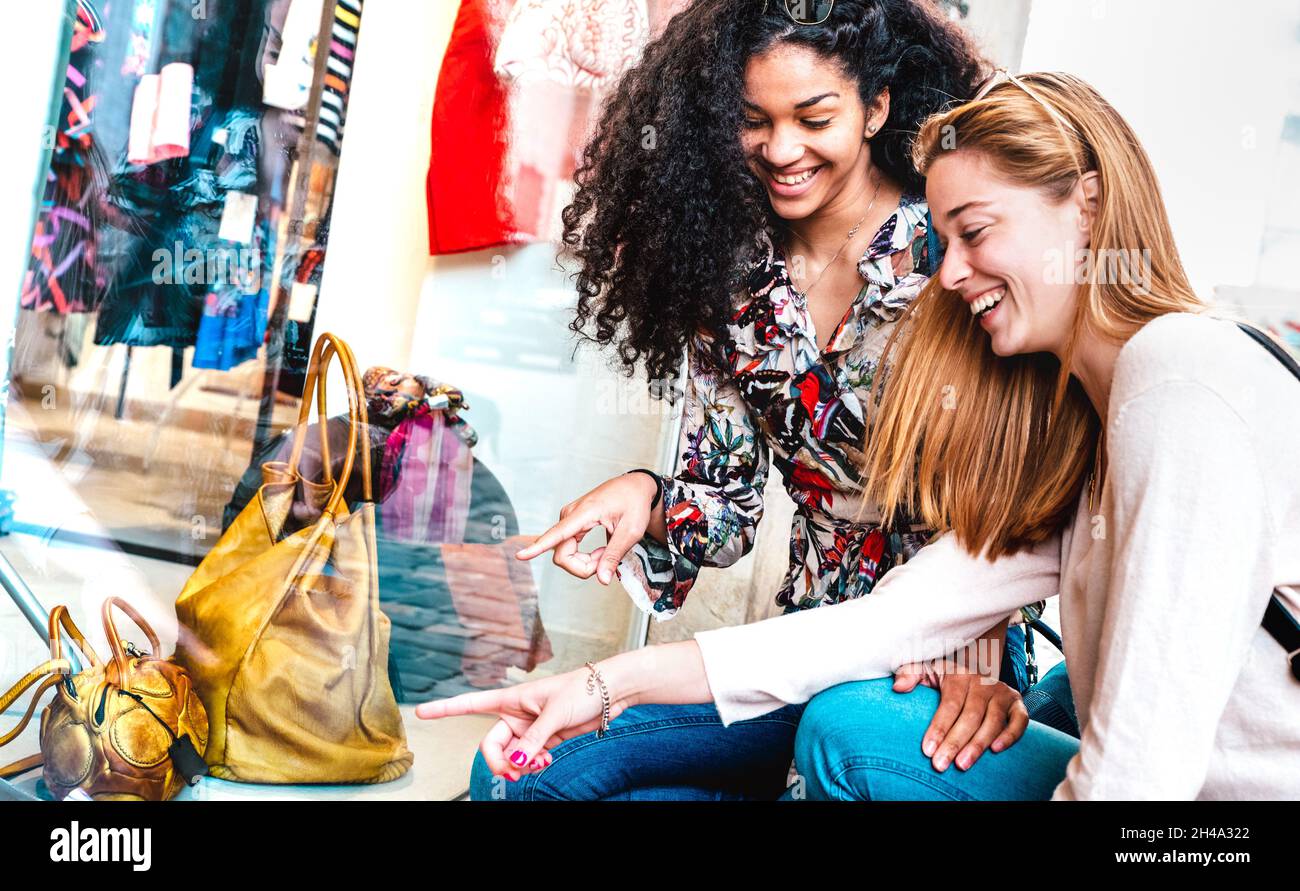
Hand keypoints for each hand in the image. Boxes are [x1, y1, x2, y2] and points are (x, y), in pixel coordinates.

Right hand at [415, 663, 632, 781]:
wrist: (612, 692)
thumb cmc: (584, 689)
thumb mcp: (556, 713)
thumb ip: (533, 739)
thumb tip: (516, 762)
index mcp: (511, 698)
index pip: (470, 704)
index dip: (444, 709)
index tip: (421, 712)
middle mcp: (515, 714)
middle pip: (491, 745)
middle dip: (499, 762)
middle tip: (516, 772)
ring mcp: (529, 729)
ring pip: (510, 756)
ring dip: (520, 765)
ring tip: (541, 762)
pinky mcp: (544, 740)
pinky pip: (527, 759)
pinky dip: (532, 765)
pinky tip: (546, 760)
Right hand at [514, 473, 659, 584]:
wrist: (634, 487)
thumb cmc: (635, 504)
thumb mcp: (631, 531)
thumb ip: (615, 555)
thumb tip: (602, 580)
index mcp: (584, 513)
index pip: (557, 534)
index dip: (537, 548)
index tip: (520, 556)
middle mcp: (570, 515)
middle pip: (562, 555)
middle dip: (584, 567)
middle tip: (609, 560)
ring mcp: (568, 519)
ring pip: (565, 555)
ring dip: (586, 562)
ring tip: (607, 551)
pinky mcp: (570, 524)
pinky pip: (568, 549)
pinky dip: (584, 557)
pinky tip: (601, 550)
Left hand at [894, 649, 1027, 772]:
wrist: (976, 668)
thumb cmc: (946, 676)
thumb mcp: (926, 669)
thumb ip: (910, 674)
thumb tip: (898, 687)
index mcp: (959, 677)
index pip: (949, 705)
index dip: (938, 728)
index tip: (927, 749)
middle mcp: (983, 684)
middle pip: (970, 717)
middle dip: (954, 743)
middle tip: (940, 764)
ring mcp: (1002, 693)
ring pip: (992, 722)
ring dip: (978, 745)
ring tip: (962, 764)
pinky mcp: (1017, 704)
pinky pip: (1019, 721)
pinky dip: (1010, 735)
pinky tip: (995, 750)